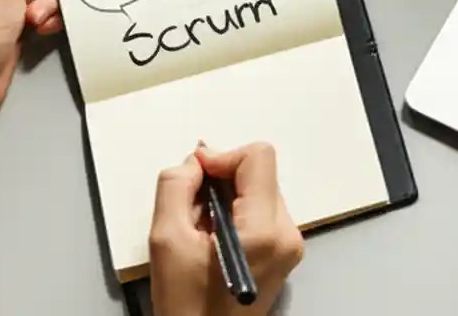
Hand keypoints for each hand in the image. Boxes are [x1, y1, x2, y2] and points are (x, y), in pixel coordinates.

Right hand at [149, 143, 303, 315]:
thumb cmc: (185, 303)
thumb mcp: (165, 239)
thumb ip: (176, 187)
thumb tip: (197, 159)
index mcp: (264, 229)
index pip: (259, 157)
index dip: (223, 157)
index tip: (196, 177)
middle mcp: (288, 232)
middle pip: (260, 174)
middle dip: (223, 183)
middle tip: (193, 213)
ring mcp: (291, 243)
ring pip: (260, 190)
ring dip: (228, 199)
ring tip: (202, 232)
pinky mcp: (286, 251)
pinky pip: (263, 212)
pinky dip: (237, 214)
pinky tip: (215, 240)